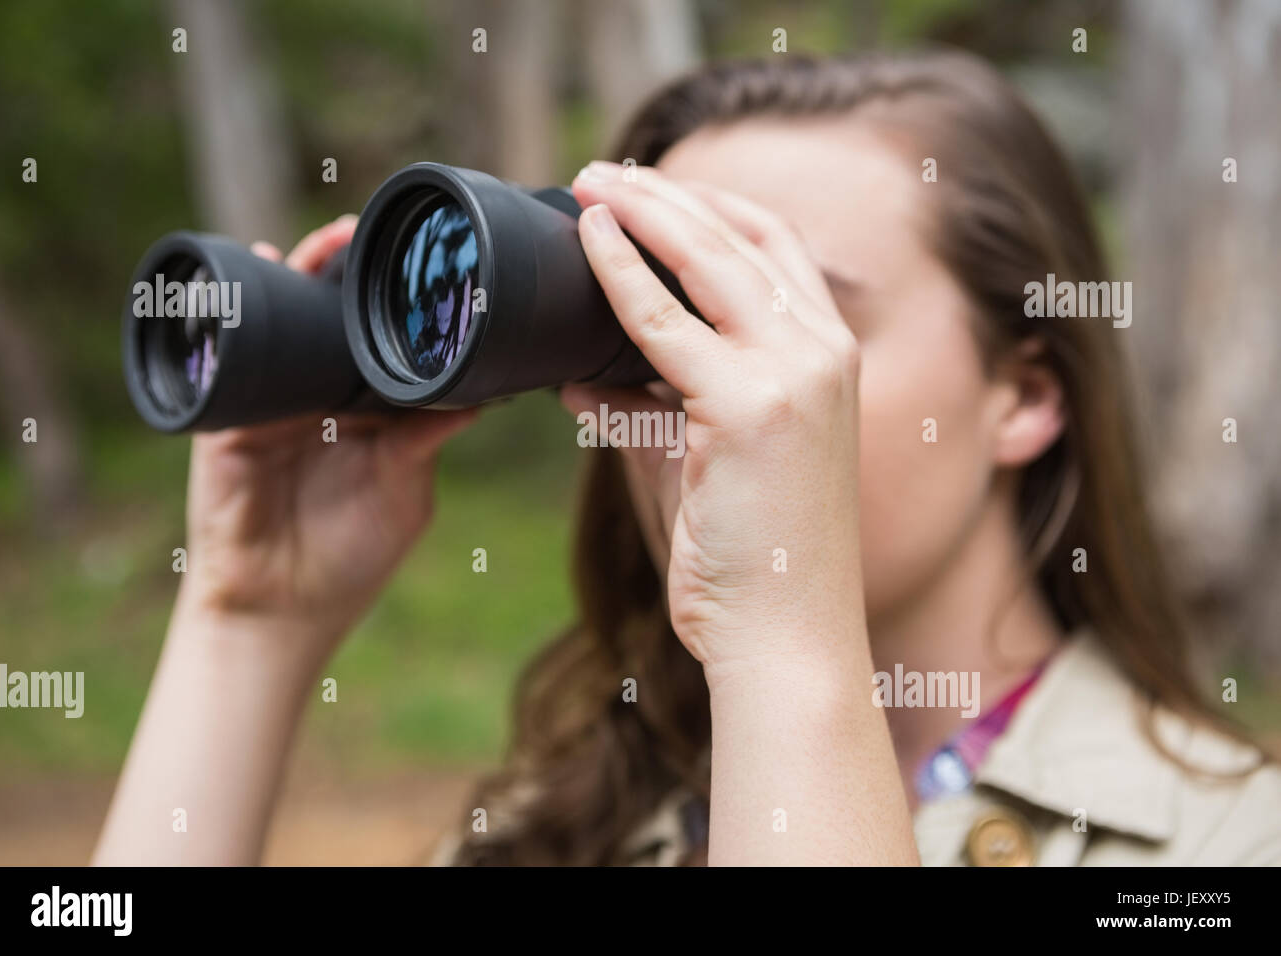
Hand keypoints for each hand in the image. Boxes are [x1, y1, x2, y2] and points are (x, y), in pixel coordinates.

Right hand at [178, 215, 477, 659]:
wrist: (281, 610)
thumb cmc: (350, 559)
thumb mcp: (405, 494)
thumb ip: (428, 444)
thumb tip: (481, 395)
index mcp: (366, 413)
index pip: (379, 344)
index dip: (394, 306)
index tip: (422, 266)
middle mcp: (321, 397)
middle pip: (330, 320)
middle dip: (343, 274)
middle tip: (365, 231)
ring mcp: (274, 402)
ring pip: (284, 324)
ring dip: (297, 278)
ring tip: (322, 243)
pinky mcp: (229, 416)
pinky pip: (229, 354)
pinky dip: (236, 312)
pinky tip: (254, 269)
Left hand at [563, 162, 864, 675]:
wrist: (785, 635)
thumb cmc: (748, 556)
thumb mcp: (704, 460)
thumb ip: (651, 407)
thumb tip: (581, 373)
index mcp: (829, 358)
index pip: (773, 247)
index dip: (709, 208)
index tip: (649, 190)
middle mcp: (825, 352)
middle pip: (741, 236)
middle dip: (667, 193)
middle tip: (603, 173)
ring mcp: (797, 375)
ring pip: (708, 260)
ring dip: (641, 212)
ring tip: (588, 186)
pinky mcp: (753, 407)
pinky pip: (664, 324)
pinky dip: (619, 276)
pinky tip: (586, 245)